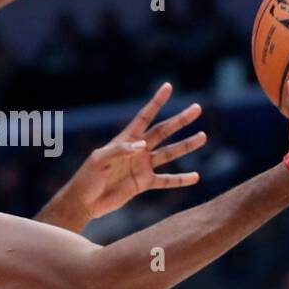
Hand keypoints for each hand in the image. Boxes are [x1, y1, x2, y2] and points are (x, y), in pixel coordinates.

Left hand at [66, 83, 206, 222]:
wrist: (85, 201)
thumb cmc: (87, 177)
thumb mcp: (99, 160)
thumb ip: (120, 150)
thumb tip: (143, 146)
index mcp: (126, 139)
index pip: (144, 117)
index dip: (156, 102)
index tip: (168, 87)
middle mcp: (137, 150)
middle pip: (163, 131)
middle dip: (180, 121)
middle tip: (197, 108)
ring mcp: (142, 166)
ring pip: (169, 153)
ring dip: (186, 146)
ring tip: (203, 136)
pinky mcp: (144, 183)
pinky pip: (166, 180)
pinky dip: (180, 179)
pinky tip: (195, 177)